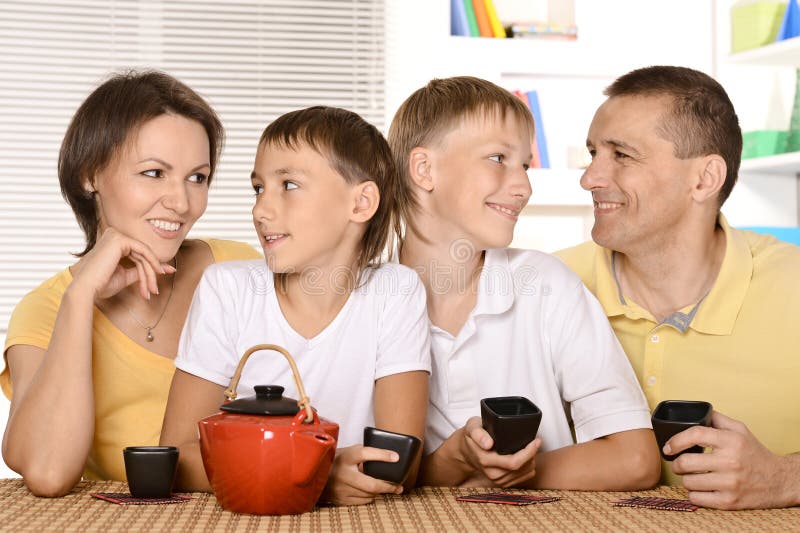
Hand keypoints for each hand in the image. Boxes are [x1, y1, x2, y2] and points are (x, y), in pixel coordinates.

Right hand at [70, 228, 175, 301]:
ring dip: (150, 273)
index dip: (152, 267)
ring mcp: (116, 235)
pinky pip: (143, 251)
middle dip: (151, 273)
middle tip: (155, 290)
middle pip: (141, 255)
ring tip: (152, 289)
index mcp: (112, 243)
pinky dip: (152, 262)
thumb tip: (161, 268)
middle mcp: (113, 235)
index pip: (138, 254)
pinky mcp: (120, 239)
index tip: (165, 275)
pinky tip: (158, 273)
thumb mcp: (125, 275)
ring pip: (144, 254)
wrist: (86, 289)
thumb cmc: (101, 284)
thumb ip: (140, 269)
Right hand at [322, 445, 403, 505]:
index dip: (382, 455)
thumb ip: (365, 453)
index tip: (396, 457)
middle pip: (372, 484)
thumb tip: (389, 457)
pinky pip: (363, 501)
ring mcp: (341, 488)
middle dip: (388, 487)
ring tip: (385, 487)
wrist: (316, 473)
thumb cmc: (339, 460)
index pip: (366, 453)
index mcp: (347, 457)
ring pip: (369, 494)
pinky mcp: (340, 499)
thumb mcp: (350, 452)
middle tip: (398, 486)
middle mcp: (343, 473)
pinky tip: (370, 492)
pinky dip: (370, 497)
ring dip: (379, 491)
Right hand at [459, 416, 541, 487]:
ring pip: (525, 474)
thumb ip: (478, 433)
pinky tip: (525, 457)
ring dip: (531, 460)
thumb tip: (488, 444)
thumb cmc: (472, 436)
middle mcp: (492, 474)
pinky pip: (524, 478)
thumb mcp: (471, 427)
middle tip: (535, 441)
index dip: (528, 452)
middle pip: (522, 469)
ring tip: (529, 448)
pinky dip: (529, 467)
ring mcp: (498, 480)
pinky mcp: (503, 483)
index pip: (513, 463)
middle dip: (532, 455)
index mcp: (486, 460)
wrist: (466, 451)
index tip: (536, 440)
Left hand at [666, 411, 797, 508]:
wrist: (778, 480)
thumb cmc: (754, 453)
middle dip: (677, 463)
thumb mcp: (739, 430)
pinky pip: (696, 498)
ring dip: (686, 479)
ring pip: (688, 482)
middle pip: (686, 462)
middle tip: (680, 463)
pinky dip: (694, 493)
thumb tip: (694, 412)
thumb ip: (716, 418)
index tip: (668, 447)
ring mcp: (730, 484)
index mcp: (731, 441)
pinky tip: (701, 488)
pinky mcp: (729, 502)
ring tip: (694, 475)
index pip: (694, 435)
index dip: (676, 441)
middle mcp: (730, 462)